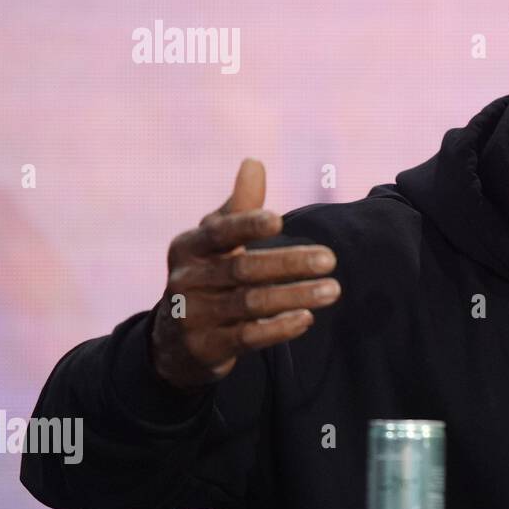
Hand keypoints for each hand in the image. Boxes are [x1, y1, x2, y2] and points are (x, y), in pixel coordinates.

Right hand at [149, 158, 339, 389]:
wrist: (175, 341)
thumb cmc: (207, 275)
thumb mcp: (213, 241)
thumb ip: (238, 206)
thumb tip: (254, 162)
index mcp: (189, 248)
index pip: (219, 233)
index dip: (246, 226)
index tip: (279, 220)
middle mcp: (187, 281)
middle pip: (242, 269)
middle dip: (288, 263)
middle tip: (330, 259)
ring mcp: (194, 317)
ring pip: (250, 305)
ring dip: (294, 296)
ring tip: (333, 290)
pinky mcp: (207, 347)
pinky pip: (248, 338)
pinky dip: (278, 328)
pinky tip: (306, 318)